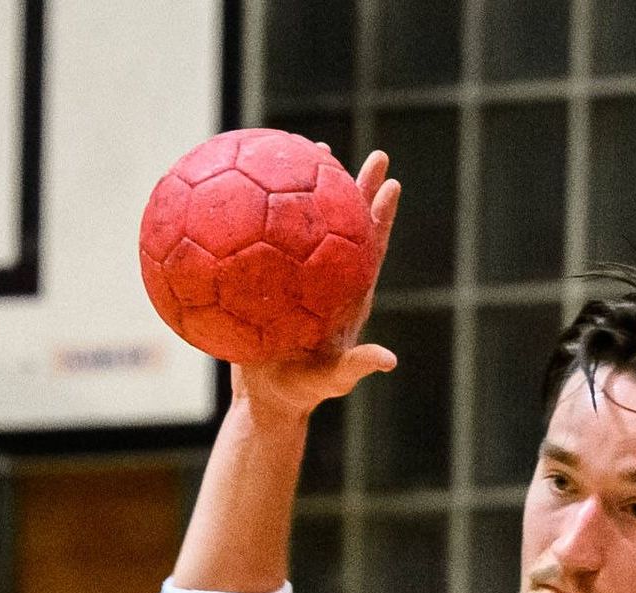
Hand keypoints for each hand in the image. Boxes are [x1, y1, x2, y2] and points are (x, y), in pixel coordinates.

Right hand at [229, 152, 404, 417]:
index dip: (381, 215)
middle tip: (372, 154)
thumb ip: (356, 366)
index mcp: (347, 293)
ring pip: (307, 222)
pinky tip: (243, 186)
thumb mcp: (331, 379)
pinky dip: (261, 211)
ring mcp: (300, 276)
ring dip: (310, 187)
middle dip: (359, 187)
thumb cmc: (302, 391)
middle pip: (347, 223)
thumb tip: (387, 359)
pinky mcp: (273, 279)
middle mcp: (329, 278)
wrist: (268, 400)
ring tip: (310, 150)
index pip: (369, 246)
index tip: (391, 182)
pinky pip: (267, 238)